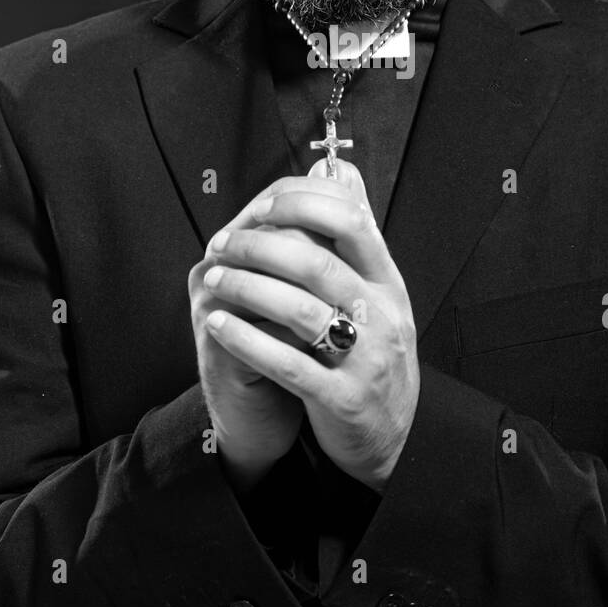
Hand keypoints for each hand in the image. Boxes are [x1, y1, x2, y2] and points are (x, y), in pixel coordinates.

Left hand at [201, 158, 419, 492]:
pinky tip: (217, 325)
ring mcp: (366, 358)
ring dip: (246, 289)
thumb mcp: (378, 291)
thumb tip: (338, 168)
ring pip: (300, 311)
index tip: (260, 208)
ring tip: (213, 280)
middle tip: (222, 244)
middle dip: (260, 247)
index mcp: (388, 281)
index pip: (352, 220)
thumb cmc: (372, 353)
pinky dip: (246, 340)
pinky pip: (288, 365)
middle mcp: (383, 315)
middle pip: (318, 263)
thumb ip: (354, 235)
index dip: (300, 205)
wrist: (394, 437)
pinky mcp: (341, 399)